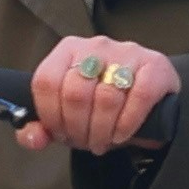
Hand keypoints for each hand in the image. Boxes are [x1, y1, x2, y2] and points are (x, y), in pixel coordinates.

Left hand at [22, 35, 180, 154]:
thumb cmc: (104, 105)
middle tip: (85, 142)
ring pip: (106, 98)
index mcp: (69, 50)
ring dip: (102, 131)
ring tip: (102, 141)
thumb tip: (33, 137)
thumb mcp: (70, 115)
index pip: (46, 82)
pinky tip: (121, 134)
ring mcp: (127, 52)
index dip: (51, 116)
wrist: (151, 99)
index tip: (61, 133)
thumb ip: (44, 128)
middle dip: (78, 128)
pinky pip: (138, 97)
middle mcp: (96, 46)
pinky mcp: (155, 65)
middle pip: (75, 93)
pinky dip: (127, 123)